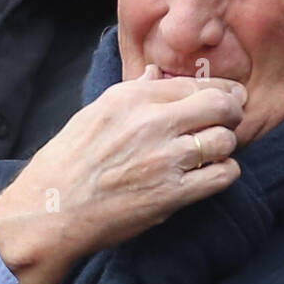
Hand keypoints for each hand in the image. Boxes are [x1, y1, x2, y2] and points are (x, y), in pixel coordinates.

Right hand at [0, 67, 246, 283]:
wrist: (50, 210)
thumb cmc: (67, 164)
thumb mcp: (93, 114)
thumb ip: (131, 92)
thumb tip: (156, 73)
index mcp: (131, 98)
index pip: (194, 83)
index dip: (221, 90)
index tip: (231, 97)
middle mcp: (152, 122)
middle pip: (219, 106)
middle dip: (232, 113)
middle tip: (231, 123)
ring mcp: (165, 158)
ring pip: (225, 140)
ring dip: (226, 147)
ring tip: (215, 154)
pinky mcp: (173, 193)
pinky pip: (222, 175)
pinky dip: (224, 173)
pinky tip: (212, 176)